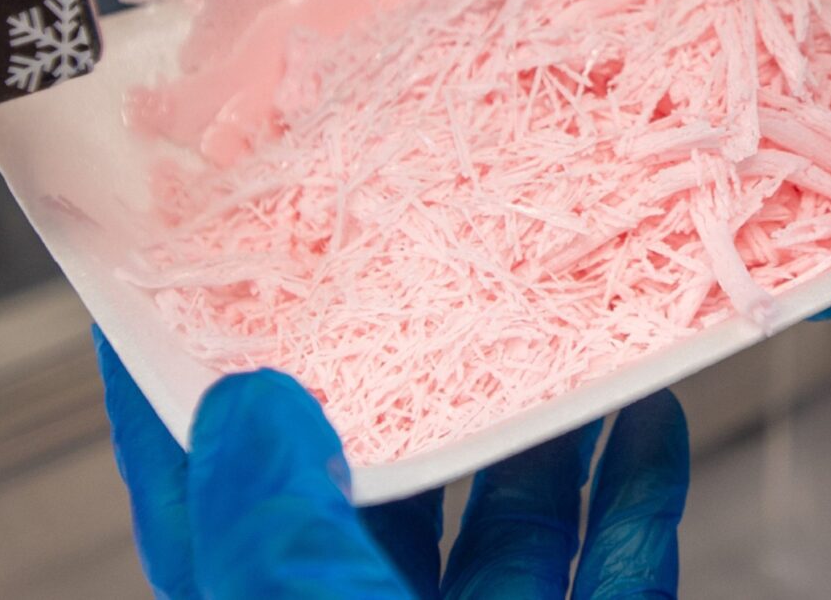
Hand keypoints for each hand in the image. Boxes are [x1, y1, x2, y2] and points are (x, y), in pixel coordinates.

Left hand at [95, 331, 688, 598]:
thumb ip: (276, 551)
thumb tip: (245, 412)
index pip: (209, 513)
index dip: (181, 400)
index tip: (180, 287)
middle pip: (372, 499)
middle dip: (401, 382)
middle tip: (417, 263)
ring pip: (502, 533)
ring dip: (535, 426)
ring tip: (556, 321)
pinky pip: (610, 584)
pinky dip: (631, 502)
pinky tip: (650, 424)